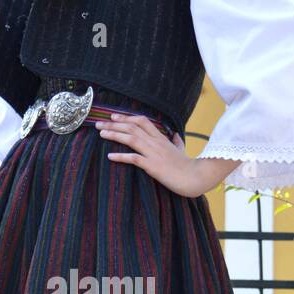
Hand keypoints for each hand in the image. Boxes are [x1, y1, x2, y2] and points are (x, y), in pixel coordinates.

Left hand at [97, 113, 240, 196]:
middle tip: (99, 123)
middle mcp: (156, 142)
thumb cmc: (188, 166)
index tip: (113, 116)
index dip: (127, 117)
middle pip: (132, 127)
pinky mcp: (152, 166)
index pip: (142, 121)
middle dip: (114, 124)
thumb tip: (175, 136)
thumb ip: (176, 142)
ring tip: (101, 133)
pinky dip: (121, 156)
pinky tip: (110, 156)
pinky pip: (134, 159)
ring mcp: (154, 153)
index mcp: (161, 138)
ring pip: (131, 139)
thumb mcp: (182, 150)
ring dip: (115, 135)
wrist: (194, 177)